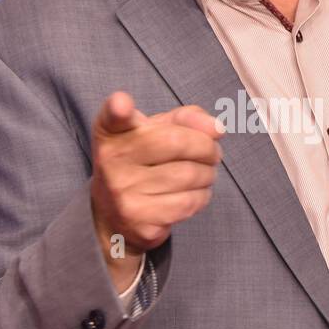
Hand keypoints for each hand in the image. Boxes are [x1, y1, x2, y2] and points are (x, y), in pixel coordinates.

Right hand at [90, 90, 223, 275]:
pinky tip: (194, 192)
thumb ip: (187, 119)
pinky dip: (202, 195)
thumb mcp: (157, 130)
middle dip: (207, 147)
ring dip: (208, 173)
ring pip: (190, 175)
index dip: (118, 109)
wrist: (115, 215)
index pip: (112, 117)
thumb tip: (216, 128)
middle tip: (212, 152)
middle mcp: (112, 161)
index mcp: (112, 132)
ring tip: (203, 172)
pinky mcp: (141, 222)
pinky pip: (189, 202)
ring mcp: (124, 194)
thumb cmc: (143, 161)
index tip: (122, 106)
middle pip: (177, 143)